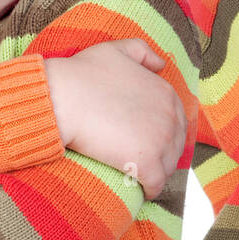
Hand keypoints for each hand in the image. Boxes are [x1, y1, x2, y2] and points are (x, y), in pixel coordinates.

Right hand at [45, 38, 186, 198]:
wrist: (63, 99)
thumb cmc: (83, 74)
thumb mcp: (117, 49)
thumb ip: (143, 52)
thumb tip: (161, 65)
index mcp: (166, 93)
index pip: (176, 119)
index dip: (161, 130)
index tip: (146, 138)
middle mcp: (170, 117)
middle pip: (175, 144)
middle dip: (162, 152)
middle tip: (141, 159)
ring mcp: (160, 142)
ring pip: (167, 165)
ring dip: (156, 171)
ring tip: (139, 174)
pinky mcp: (146, 165)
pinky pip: (156, 184)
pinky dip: (150, 189)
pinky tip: (140, 190)